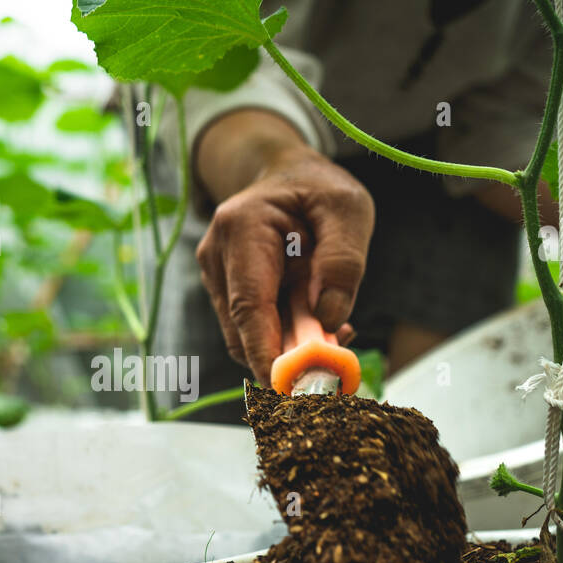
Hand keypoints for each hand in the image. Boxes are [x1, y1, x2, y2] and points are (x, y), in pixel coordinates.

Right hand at [195, 124, 373, 383]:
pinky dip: (281, 334)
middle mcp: (216, 255)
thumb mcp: (348, 210)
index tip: (287, 387)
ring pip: (245, 334)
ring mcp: (214, 274)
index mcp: (242, 228)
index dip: (265, 352)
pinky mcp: (222, 289)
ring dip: (287, 344)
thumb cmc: (318, 189)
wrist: (285, 175)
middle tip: (336, 357)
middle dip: (285, 354)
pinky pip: (249, 327)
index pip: (248, 305)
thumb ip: (342, 261)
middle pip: (242, 329)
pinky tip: (312, 319)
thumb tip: (328, 319)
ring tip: (331, 326)